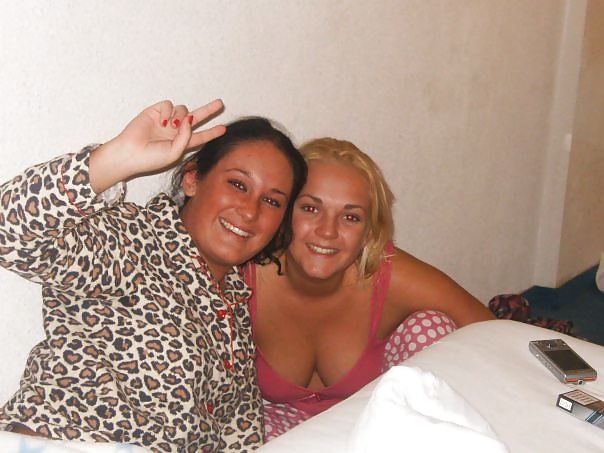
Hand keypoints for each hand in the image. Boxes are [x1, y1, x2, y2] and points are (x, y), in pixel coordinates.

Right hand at [90, 100, 224, 192]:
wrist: (131, 153)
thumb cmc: (152, 158)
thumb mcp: (175, 152)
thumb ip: (186, 137)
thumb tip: (189, 120)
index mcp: (182, 143)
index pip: (200, 136)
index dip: (212, 133)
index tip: (223, 129)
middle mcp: (175, 131)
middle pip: (196, 118)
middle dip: (208, 111)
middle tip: (220, 104)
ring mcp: (166, 121)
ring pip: (183, 110)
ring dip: (181, 116)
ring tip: (172, 126)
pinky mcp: (155, 112)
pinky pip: (168, 105)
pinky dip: (168, 112)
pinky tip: (163, 121)